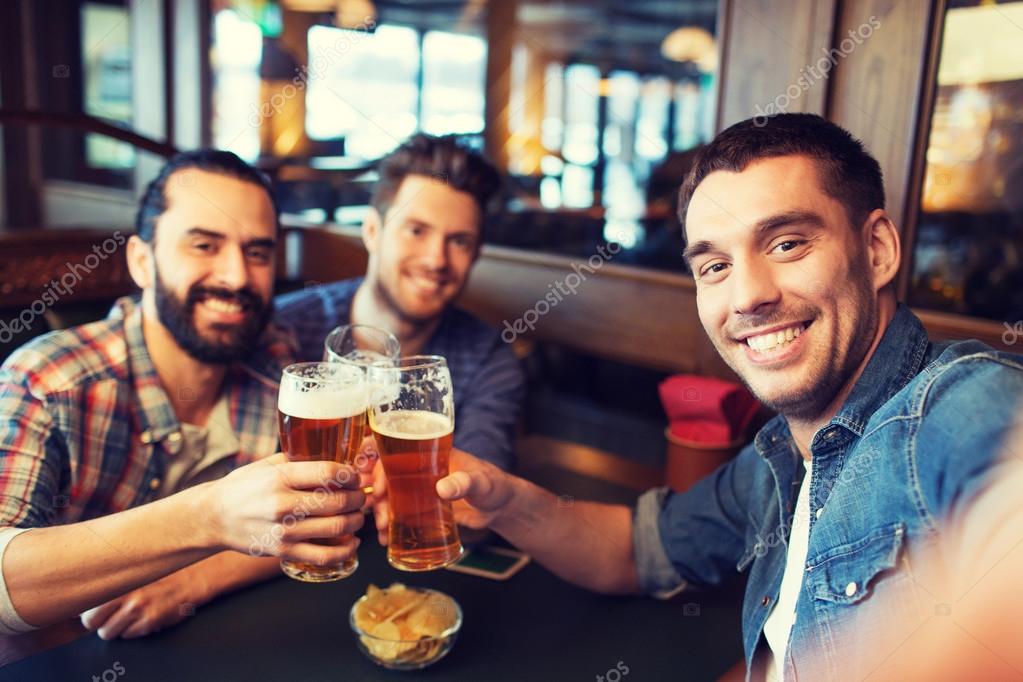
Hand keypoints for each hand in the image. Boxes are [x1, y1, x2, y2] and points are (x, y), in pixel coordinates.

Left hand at [80, 570, 201, 639]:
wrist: (196, 574)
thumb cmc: (165, 569)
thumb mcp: (136, 567)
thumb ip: (111, 577)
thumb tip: (84, 594)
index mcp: (118, 577)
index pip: (84, 603)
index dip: (86, 608)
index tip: (89, 608)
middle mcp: (125, 593)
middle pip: (91, 622)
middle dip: (97, 620)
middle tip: (109, 613)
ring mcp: (138, 608)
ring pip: (108, 632)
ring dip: (116, 626)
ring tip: (130, 613)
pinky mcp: (151, 621)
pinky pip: (129, 635)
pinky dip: (134, 629)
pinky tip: (144, 615)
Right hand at [203, 453, 367, 566]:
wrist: (213, 518)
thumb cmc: (243, 488)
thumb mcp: (266, 465)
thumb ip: (297, 460)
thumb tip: (333, 456)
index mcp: (280, 477)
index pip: (328, 472)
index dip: (351, 475)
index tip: (356, 476)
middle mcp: (283, 504)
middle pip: (338, 501)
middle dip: (357, 498)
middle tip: (361, 496)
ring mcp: (284, 531)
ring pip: (336, 527)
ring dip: (356, 521)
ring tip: (358, 515)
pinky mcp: (283, 551)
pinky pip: (324, 555)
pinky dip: (345, 550)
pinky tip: (352, 542)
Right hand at [370, 448, 513, 545]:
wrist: (503, 508)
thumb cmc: (495, 486)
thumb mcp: (481, 482)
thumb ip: (464, 483)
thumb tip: (442, 488)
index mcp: (434, 455)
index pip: (398, 454)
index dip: (381, 469)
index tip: (377, 489)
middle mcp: (423, 470)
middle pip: (390, 477)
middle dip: (377, 495)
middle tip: (378, 515)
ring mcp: (424, 489)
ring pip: (393, 496)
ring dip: (381, 510)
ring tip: (381, 529)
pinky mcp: (427, 507)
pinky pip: (403, 512)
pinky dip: (392, 523)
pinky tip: (385, 537)